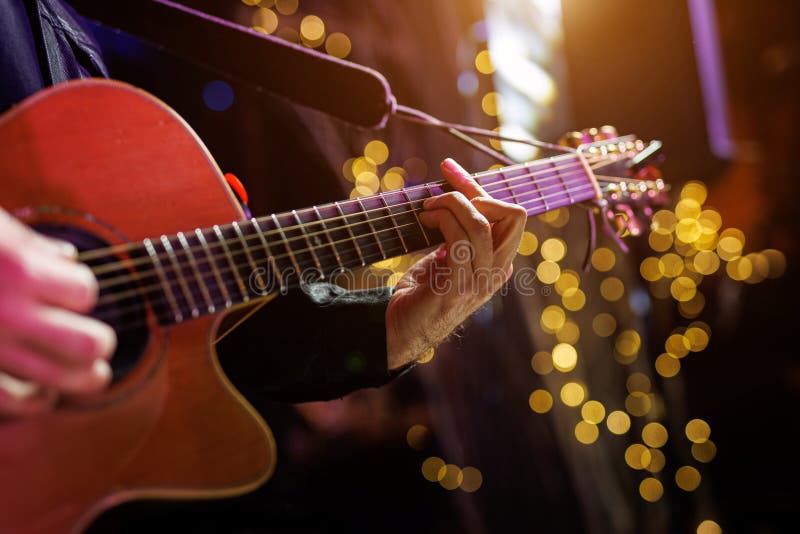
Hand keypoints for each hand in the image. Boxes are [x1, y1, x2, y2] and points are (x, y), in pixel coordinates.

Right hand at [0, 208, 114, 416]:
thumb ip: (28, 243)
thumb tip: (67, 257)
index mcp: (16, 268)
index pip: (84, 291)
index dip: (81, 291)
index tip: (68, 291)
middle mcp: (6, 312)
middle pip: (89, 343)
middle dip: (98, 342)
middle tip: (95, 340)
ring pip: (66, 378)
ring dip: (84, 376)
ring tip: (89, 372)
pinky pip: (18, 404)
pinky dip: (37, 401)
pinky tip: (40, 392)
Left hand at [385, 158, 526, 368]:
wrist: (399, 331)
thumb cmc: (421, 292)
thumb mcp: (449, 259)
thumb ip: (463, 237)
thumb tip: (460, 198)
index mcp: (499, 263)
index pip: (510, 214)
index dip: (479, 186)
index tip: (448, 168)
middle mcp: (496, 273)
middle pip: (514, 216)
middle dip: (474, 191)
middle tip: (441, 192)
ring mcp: (479, 283)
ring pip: (482, 224)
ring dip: (451, 205)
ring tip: (427, 208)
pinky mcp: (456, 288)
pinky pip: (459, 241)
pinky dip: (442, 221)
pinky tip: (425, 220)